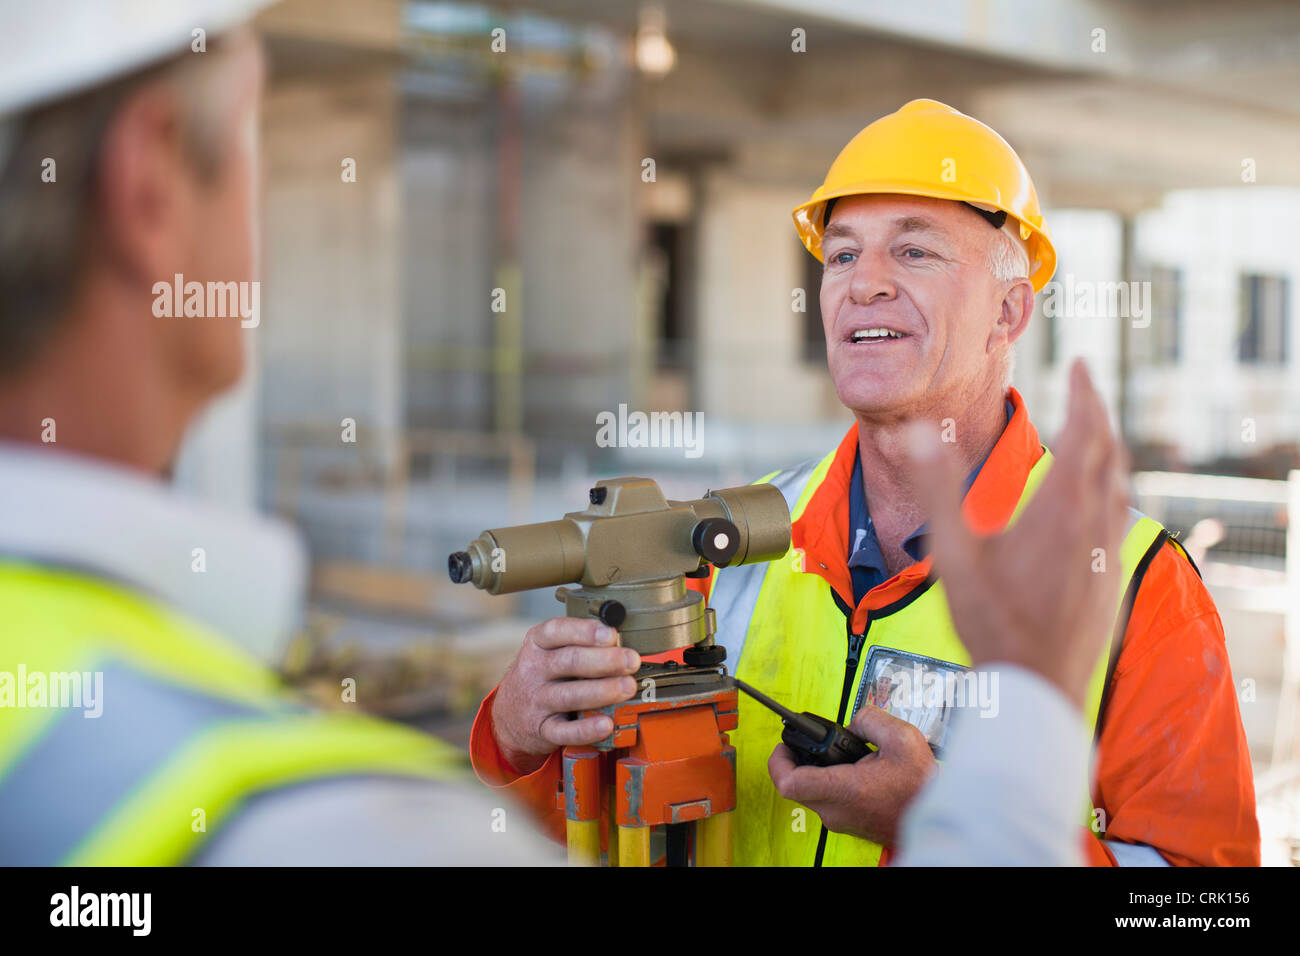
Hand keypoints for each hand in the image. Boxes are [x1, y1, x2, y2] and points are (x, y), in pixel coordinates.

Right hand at [491, 617, 640, 774]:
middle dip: (605, 660)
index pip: (556, 631)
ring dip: (603, 691)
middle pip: (569, 662)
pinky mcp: (541, 729)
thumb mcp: (548, 652)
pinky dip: (586, 729)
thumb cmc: (541, 676)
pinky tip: (605, 724)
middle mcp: (533, 670)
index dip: (585, 632)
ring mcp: (536, 701)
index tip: (611, 634)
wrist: (508, 713)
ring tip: (628, 687)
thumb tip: (621, 642)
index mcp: (537, 644)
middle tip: (631, 661)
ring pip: (570, 695)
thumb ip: (578, 644)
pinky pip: (564, 731)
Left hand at [768, 705, 935, 845]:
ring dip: (815, 771)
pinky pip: (827, 800)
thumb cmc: (922, 789)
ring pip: (810, 794)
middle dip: (798, 760)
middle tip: (808, 744)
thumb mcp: (902, 738)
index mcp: (844, 790)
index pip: (788, 782)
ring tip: (834, 754)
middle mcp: (836, 811)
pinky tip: (848, 769)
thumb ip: (870, 718)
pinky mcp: (849, 823)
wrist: (938, 818)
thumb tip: (855, 721)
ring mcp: (841, 820)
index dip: (778, 760)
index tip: (784, 745)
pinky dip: (830, 782)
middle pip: (795, 786)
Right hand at [908, 358, 1129, 709]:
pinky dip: (1108, 488)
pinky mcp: (1108, 578)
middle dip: (1099, 414)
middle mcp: (1094, 525)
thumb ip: (935, 488)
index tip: (1083, 365)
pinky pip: (1116, 516)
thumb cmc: (992, 623)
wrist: (1035, 687)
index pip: (1086, 433)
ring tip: (1091, 435)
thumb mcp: (954, 553)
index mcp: (1060, 510)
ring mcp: (1105, 554)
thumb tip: (916, 433)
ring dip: (1107, 451)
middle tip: (1086, 388)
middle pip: (1110, 454)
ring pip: (1119, 486)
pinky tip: (1092, 502)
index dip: (1087, 394)